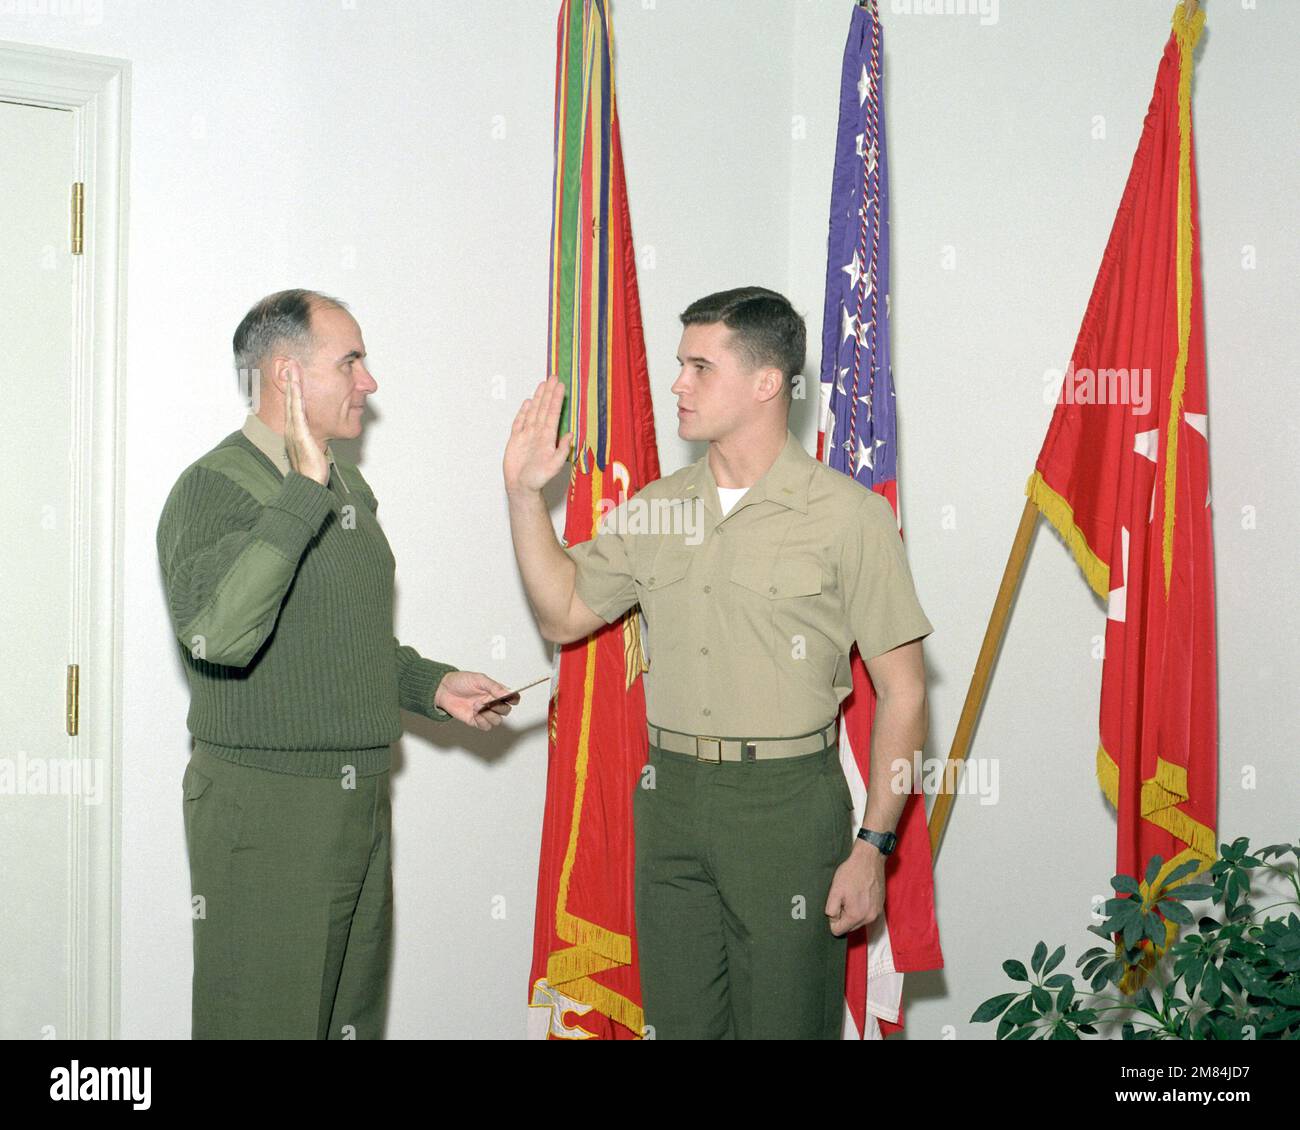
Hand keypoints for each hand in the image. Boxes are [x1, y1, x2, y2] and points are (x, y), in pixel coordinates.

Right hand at [284, 365, 328, 485]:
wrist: (309, 483)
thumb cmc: (313, 469)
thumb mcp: (314, 448)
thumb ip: (314, 438)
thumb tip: (320, 433)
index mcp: (295, 429)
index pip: (294, 403)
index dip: (293, 387)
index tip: (294, 371)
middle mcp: (292, 428)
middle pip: (290, 398)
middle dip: (290, 379)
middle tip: (289, 361)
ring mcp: (294, 430)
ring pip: (292, 402)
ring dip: (292, 383)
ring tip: (291, 367)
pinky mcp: (299, 435)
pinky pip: (297, 412)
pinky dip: (295, 398)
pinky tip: (296, 387)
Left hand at [433, 671, 519, 730]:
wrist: (444, 690)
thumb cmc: (460, 681)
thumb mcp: (479, 679)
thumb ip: (494, 687)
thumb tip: (507, 693)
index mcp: (495, 691)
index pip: (512, 698)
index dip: (514, 699)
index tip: (510, 698)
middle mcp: (492, 703)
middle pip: (506, 711)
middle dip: (499, 708)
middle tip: (489, 702)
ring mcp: (484, 713)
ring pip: (497, 721)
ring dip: (489, 715)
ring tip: (477, 706)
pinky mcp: (475, 721)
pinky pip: (486, 726)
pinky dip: (482, 721)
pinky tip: (474, 713)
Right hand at [503, 375, 574, 495]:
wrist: (521, 487)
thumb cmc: (538, 480)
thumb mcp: (554, 466)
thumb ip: (562, 450)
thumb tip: (571, 435)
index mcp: (547, 438)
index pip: (552, 414)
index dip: (556, 399)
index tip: (560, 386)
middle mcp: (538, 434)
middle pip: (544, 409)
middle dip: (549, 393)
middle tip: (554, 377)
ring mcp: (527, 436)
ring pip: (533, 412)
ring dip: (538, 399)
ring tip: (543, 385)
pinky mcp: (516, 440)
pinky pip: (520, 422)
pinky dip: (523, 412)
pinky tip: (528, 403)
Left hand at [825, 839, 885, 935]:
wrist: (869, 859)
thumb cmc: (852, 872)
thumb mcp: (835, 891)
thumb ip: (831, 910)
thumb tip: (833, 920)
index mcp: (856, 916)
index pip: (838, 931)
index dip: (833, 919)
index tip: (835, 905)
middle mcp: (869, 918)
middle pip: (849, 927)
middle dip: (843, 915)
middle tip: (843, 898)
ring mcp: (876, 912)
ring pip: (858, 921)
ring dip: (852, 911)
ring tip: (852, 894)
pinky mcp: (880, 906)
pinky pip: (866, 914)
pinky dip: (861, 907)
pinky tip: (859, 893)